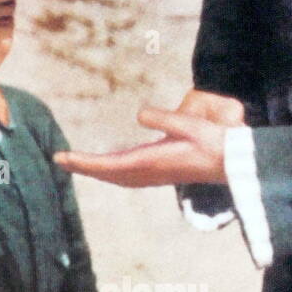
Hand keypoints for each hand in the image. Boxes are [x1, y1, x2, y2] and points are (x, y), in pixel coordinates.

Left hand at [53, 91, 245, 186]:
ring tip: (77, 163)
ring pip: (117, 176)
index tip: (63, 158)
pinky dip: (111, 171)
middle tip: (60, 159)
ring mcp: (154, 175)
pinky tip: (108, 167)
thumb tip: (140, 115)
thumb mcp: (189, 124)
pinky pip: (127, 175)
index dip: (84, 162)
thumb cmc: (213, 142)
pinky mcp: (160, 172)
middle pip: (108, 173)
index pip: (109, 165)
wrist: (231, 162)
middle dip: (84, 167)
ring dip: (96, 170)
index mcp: (150, 163)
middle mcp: (148, 172)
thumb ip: (164, 118)